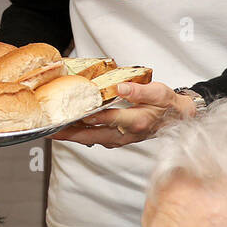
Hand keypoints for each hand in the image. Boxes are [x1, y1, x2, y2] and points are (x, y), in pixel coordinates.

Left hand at [51, 80, 193, 147]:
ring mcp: (120, 139)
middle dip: (70, 133)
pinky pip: (94, 139)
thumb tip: (120, 87)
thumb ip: (140, 91)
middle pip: (93, 135)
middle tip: (51, 131)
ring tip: (52, 132)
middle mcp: (126, 134)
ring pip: (91, 139)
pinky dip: (80, 136)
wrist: (176, 118)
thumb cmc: (167, 104)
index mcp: (136, 121)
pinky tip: (67, 131)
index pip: (110, 119)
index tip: (76, 114)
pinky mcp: (116, 139)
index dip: (92, 117)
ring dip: (71, 137)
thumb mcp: (160, 93)